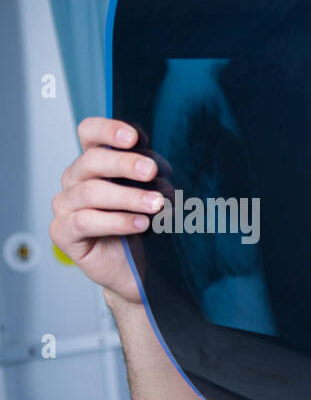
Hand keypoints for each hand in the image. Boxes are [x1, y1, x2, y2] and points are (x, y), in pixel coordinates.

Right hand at [50, 117, 172, 304]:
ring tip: (157, 205)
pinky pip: (86, 221)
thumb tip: (156, 165)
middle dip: (125, 164)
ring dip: (129, 197)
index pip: (89, 134)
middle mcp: (75, 180)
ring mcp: (65, 206)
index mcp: (94, 163)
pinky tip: (142, 224)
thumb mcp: (151, 193)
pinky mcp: (63, 232)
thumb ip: (149, 175)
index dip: (107, 130)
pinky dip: (117, 221)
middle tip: (152, 172)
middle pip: (92, 161)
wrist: (138, 269)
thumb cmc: (144, 226)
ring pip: (92, 192)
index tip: (134, 137)